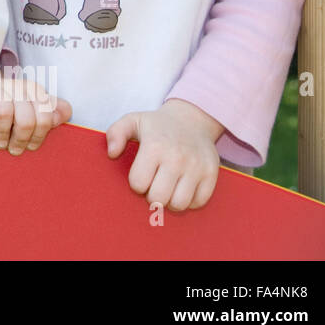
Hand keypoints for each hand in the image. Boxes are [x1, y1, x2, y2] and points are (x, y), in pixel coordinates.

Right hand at [0, 74, 71, 154]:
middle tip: (14, 150)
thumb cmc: (14, 104)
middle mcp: (17, 86)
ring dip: (2, 134)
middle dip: (20, 140)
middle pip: (25, 120)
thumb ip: (55, 111)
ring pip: (4, 113)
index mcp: (35, 90)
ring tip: (0, 143)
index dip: (38, 137)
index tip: (30, 146)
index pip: (44, 119)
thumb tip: (64, 114)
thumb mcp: (37, 107)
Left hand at [106, 99, 223, 210]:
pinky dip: (189, 200)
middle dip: (152, 196)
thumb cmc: (156, 125)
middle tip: (153, 184)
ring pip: (179, 204)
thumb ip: (115, 134)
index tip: (141, 175)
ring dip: (170, 201)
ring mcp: (196, 166)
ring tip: (167, 188)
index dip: (136, 183)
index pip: (138, 184)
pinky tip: (182, 188)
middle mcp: (176, 158)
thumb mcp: (131, 121)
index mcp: (154, 146)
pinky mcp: (211, 173)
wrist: (191, 119)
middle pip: (158, 198)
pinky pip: (198, 202)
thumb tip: (112, 153)